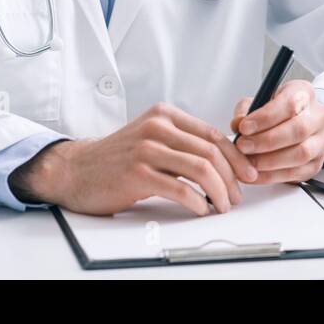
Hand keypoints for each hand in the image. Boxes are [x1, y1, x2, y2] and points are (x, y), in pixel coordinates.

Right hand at [10, 102, 257, 216]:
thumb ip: (182, 143)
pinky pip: (180, 188)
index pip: (213, 134)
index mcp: (165, 114)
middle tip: (236, 197)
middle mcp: (157, 126)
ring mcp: (146, 148)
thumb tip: (225, 162)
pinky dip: (197, 201)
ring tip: (222, 206)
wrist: (75, 170)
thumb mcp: (152, 138)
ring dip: (219, 191)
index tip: (247, 174)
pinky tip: (201, 209)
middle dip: (231, 178)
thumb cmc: (117, 158)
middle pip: (211, 152)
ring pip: (200, 168)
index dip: (236, 157)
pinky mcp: (137, 173)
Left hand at [230, 79, 323, 183]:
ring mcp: (321, 141)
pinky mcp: (316, 164)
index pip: (290, 103)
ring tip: (248, 161)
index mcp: (304, 93)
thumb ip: (246, 111)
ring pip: (301, 153)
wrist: (298, 125)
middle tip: (243, 146)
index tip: (244, 127)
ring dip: (270, 161)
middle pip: (298, 130)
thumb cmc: (277, 112)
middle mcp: (319, 116)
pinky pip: (296, 173)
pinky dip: (271, 176)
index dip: (266, 117)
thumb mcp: (259, 102)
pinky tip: (255, 174)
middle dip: (266, 141)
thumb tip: (238, 124)